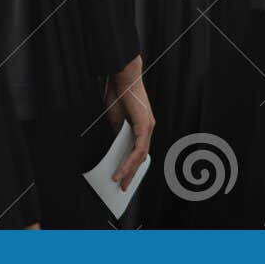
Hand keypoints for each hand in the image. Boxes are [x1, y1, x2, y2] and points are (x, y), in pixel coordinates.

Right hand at [103, 55, 154, 190]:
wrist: (122, 77)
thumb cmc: (118, 93)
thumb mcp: (116, 118)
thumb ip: (118, 132)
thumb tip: (116, 148)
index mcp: (142, 125)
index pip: (138, 149)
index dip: (132, 164)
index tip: (124, 176)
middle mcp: (148, 128)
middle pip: (140, 156)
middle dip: (130, 173)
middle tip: (122, 186)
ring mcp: (148, 127)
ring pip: (140, 156)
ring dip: (128, 171)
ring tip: (118, 183)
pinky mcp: (145, 127)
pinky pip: (137, 150)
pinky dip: (128, 162)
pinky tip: (120, 171)